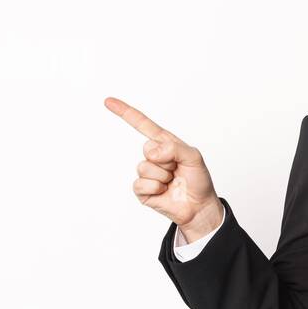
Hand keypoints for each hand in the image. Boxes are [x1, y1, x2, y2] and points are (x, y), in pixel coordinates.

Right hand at [105, 96, 220, 237]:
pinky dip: (155, 188)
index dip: (126, 112)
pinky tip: (164, 191)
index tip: (108, 101)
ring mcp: (146, 173)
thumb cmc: (198, 181)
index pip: (143, 125)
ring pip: (145, 167)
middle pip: (147, 148)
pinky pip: (141, 184)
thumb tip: (152, 153)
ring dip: (162, 176)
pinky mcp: (142, 190)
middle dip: (166, 160)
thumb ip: (174, 148)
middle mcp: (154, 156)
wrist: (199, 207)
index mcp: (165, 144)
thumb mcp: (194, 157)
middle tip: (177, 170)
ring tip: (172, 181)